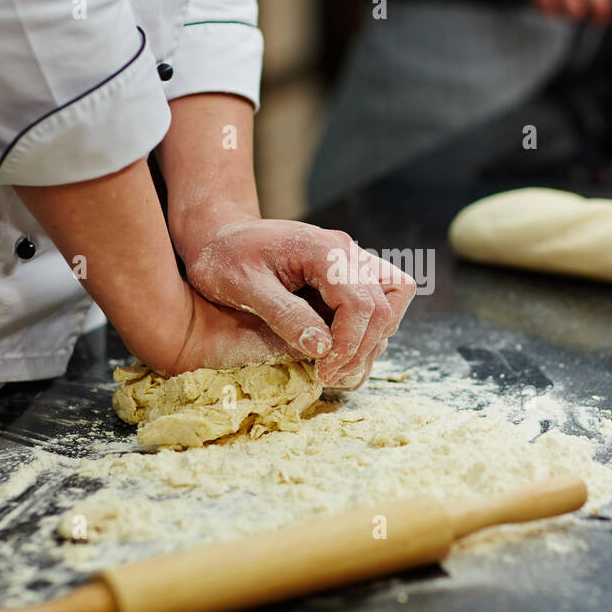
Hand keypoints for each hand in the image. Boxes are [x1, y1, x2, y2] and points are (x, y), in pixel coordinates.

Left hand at [178, 215, 415, 388]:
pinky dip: (367, 330)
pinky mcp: (348, 273)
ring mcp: (350, 260)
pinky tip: (338, 350)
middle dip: (362, 348)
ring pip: (391, 302)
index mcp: (322, 250)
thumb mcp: (243, 288)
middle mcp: (346, 251)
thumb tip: (322, 349)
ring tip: (337, 367)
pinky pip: (379, 301)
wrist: (220, 235)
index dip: (348, 344)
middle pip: (383, 306)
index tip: (324, 372)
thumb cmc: (223, 258)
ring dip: (371, 340)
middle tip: (330, 376)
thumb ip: (284, 315)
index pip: (359, 303)